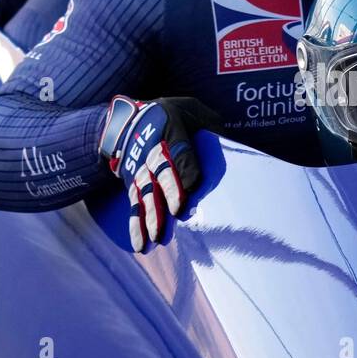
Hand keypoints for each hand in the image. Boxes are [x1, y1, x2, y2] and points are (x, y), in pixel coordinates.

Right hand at [99, 96, 221, 250]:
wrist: (127, 122)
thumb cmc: (174, 117)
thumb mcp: (193, 111)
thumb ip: (211, 127)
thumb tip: (229, 148)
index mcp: (170, 129)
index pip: (180, 151)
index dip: (186, 169)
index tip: (193, 189)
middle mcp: (152, 150)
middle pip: (161, 174)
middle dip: (169, 194)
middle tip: (177, 213)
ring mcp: (140, 169)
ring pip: (147, 193)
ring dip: (152, 216)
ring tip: (158, 238)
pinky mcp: (133, 185)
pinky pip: (134, 206)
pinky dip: (136, 226)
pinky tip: (142, 246)